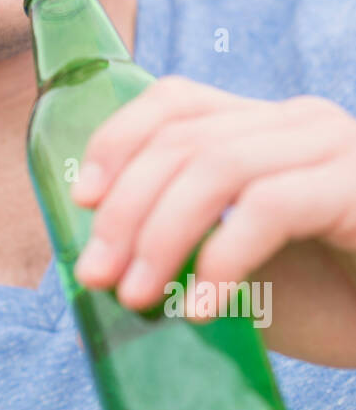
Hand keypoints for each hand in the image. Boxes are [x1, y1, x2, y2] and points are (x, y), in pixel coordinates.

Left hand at [71, 76, 355, 366]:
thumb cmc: (329, 302)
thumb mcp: (235, 274)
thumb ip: (176, 261)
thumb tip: (88, 286)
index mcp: (262, 128)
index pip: (174, 100)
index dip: (117, 140)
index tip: (80, 201)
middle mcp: (297, 122)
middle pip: (182, 138)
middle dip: (123, 208)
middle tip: (97, 277)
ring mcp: (333, 149)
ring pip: (216, 165)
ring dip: (160, 233)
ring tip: (137, 297)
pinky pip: (271, 207)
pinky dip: (223, 257)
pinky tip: (203, 308)